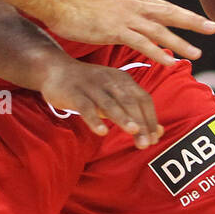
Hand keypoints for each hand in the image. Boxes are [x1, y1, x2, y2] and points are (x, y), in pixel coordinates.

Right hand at [39, 58, 164, 147]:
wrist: (55, 69)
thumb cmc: (91, 88)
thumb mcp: (114, 96)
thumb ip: (135, 112)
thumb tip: (159, 133)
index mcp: (123, 80)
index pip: (142, 99)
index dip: (150, 119)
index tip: (154, 138)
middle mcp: (110, 80)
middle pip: (129, 102)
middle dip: (140, 122)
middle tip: (146, 143)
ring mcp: (91, 86)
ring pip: (109, 103)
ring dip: (122, 118)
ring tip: (133, 131)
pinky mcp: (74, 92)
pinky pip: (85, 107)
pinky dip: (94, 119)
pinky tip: (102, 132)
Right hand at [44, 0, 214, 67]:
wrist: (57, 2)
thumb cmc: (76, 4)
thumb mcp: (105, 1)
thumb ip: (121, 8)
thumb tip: (130, 12)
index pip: (162, 6)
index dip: (182, 13)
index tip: (200, 19)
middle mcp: (132, 4)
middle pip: (168, 13)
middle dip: (192, 21)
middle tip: (213, 28)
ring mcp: (125, 17)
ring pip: (159, 31)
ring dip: (180, 43)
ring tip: (196, 53)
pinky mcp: (115, 30)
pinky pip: (141, 44)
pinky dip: (157, 53)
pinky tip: (169, 63)